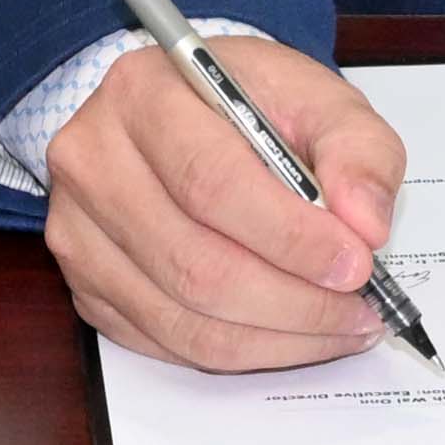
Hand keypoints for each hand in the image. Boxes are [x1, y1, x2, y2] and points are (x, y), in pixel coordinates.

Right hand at [39, 32, 406, 374]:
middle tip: (360, 307)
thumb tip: (366, 222)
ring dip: (276, 337)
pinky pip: (166, 343)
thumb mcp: (316, 97)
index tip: (356, 263)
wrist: (187, 115)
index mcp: (144, 93)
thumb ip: (356, 148)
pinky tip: (291, 333)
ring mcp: (78, 230)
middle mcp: (93, 160)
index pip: (210, 181)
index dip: (289, 235)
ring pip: (181, 316)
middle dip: (293, 300)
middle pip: (193, 262)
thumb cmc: (248, 105)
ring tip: (340, 325)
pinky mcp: (85, 286)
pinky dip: (241, 351)